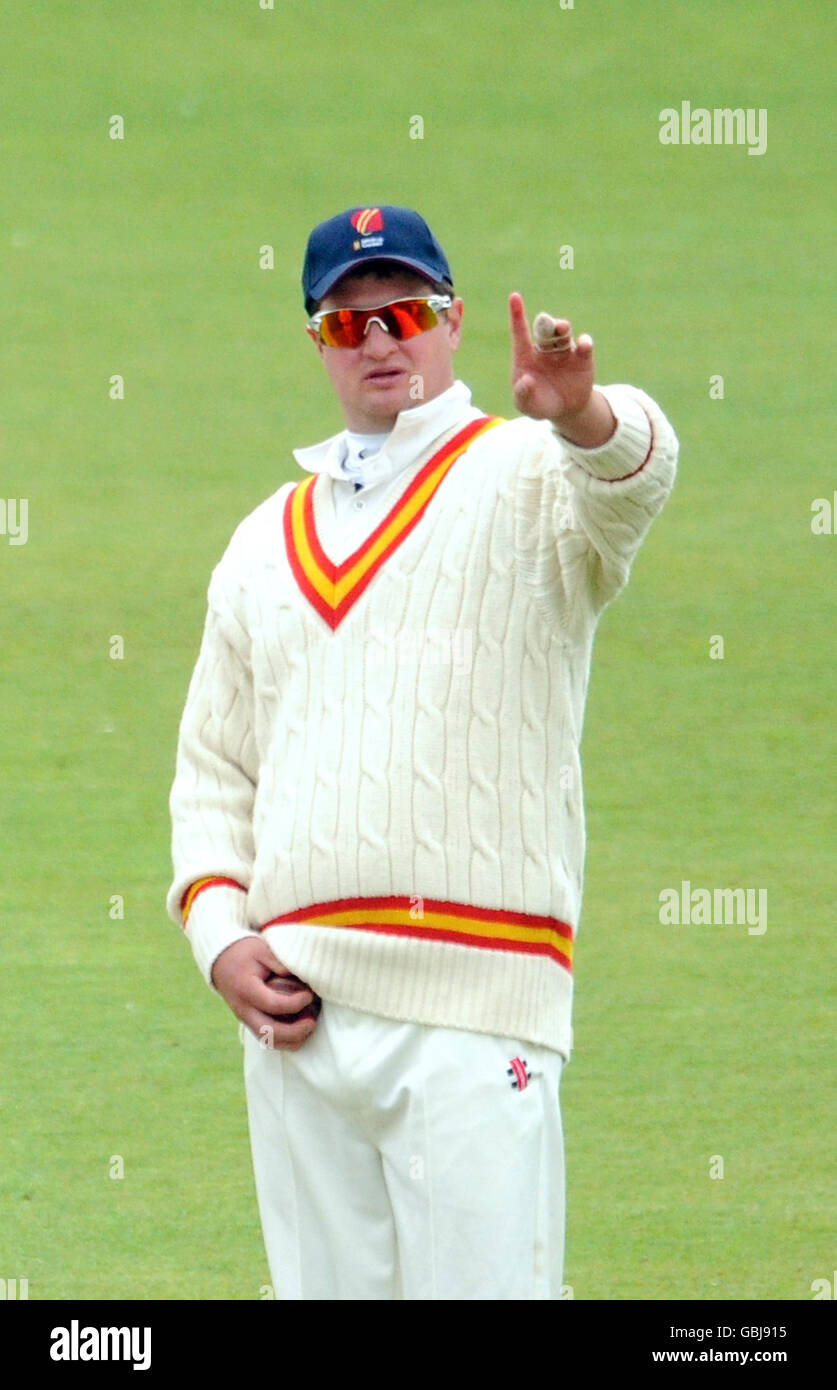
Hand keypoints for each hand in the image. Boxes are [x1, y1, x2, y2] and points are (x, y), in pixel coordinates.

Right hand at [211, 935, 319, 1050]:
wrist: (222, 960)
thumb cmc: (245, 953)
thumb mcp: (263, 950)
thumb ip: (282, 963)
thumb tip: (304, 977)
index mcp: (246, 990)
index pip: (273, 1005)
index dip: (295, 1003)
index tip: (309, 994)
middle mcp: (244, 1009)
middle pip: (269, 1033)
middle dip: (295, 1032)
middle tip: (313, 1021)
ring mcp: (246, 1019)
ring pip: (268, 1041)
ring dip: (291, 1040)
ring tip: (309, 1025)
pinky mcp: (251, 1022)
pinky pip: (268, 1039)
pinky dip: (286, 1040)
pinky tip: (300, 1028)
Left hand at [509, 292, 614, 445]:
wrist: (565, 410)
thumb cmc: (539, 404)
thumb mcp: (525, 405)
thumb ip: (522, 394)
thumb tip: (526, 380)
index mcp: (526, 356)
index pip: (520, 333)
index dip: (517, 314)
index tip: (514, 296)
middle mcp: (545, 349)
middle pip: (544, 330)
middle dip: (546, 323)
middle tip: (546, 321)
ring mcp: (564, 351)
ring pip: (563, 334)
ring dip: (562, 328)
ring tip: (562, 329)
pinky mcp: (582, 358)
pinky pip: (584, 346)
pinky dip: (585, 343)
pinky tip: (584, 345)